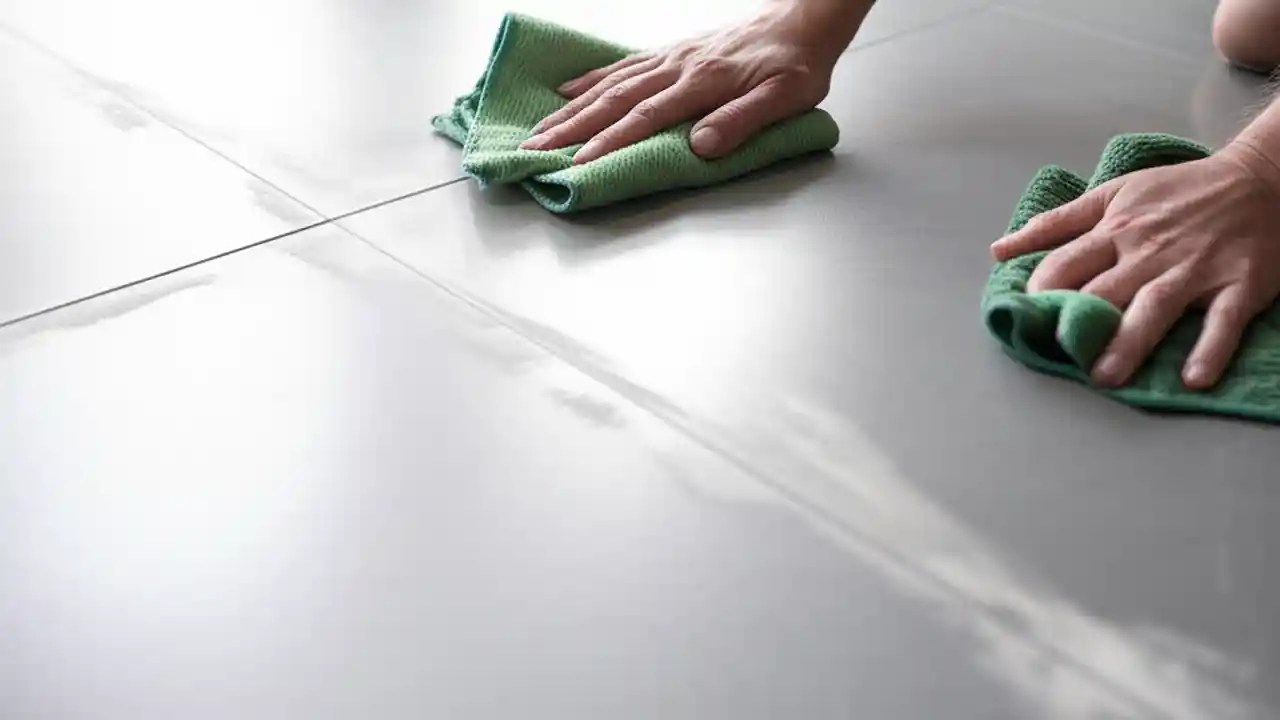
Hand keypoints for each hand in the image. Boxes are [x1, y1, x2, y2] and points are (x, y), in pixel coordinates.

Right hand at [520, 0, 865, 163]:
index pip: (645, 117)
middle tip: (534, 150)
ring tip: (540, 128)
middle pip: (614, 100)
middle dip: (571, 128)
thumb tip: (701, 145)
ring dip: (571, 108)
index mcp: (702, 83)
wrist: (804, 21)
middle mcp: (678, 67)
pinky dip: (591, 78)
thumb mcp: (786, 98)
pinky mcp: (671, 52)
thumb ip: (742, 121)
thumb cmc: (797, 64)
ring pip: (611, 84)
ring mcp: (671, 57)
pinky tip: (569, 89)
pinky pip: (622, 65)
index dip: (608, 142)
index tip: (576, 163)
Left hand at [990, 142, 1279, 389]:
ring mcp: (1195, 268)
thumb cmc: (1180, 189)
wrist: (1263, 177)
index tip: (1026, 318)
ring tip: (1107, 376)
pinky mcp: (1240, 282)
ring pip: (1155, 306)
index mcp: (1116, 231)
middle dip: (1080, 323)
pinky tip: (1194, 378)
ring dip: (1130, 342)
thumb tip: (999, 250)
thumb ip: (1056, 224)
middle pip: (1105, 291)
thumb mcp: (1114, 194)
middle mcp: (1150, 251)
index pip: (1066, 264)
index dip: (1042, 292)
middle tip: (1059, 357)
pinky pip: (1224, 320)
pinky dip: (1210, 348)